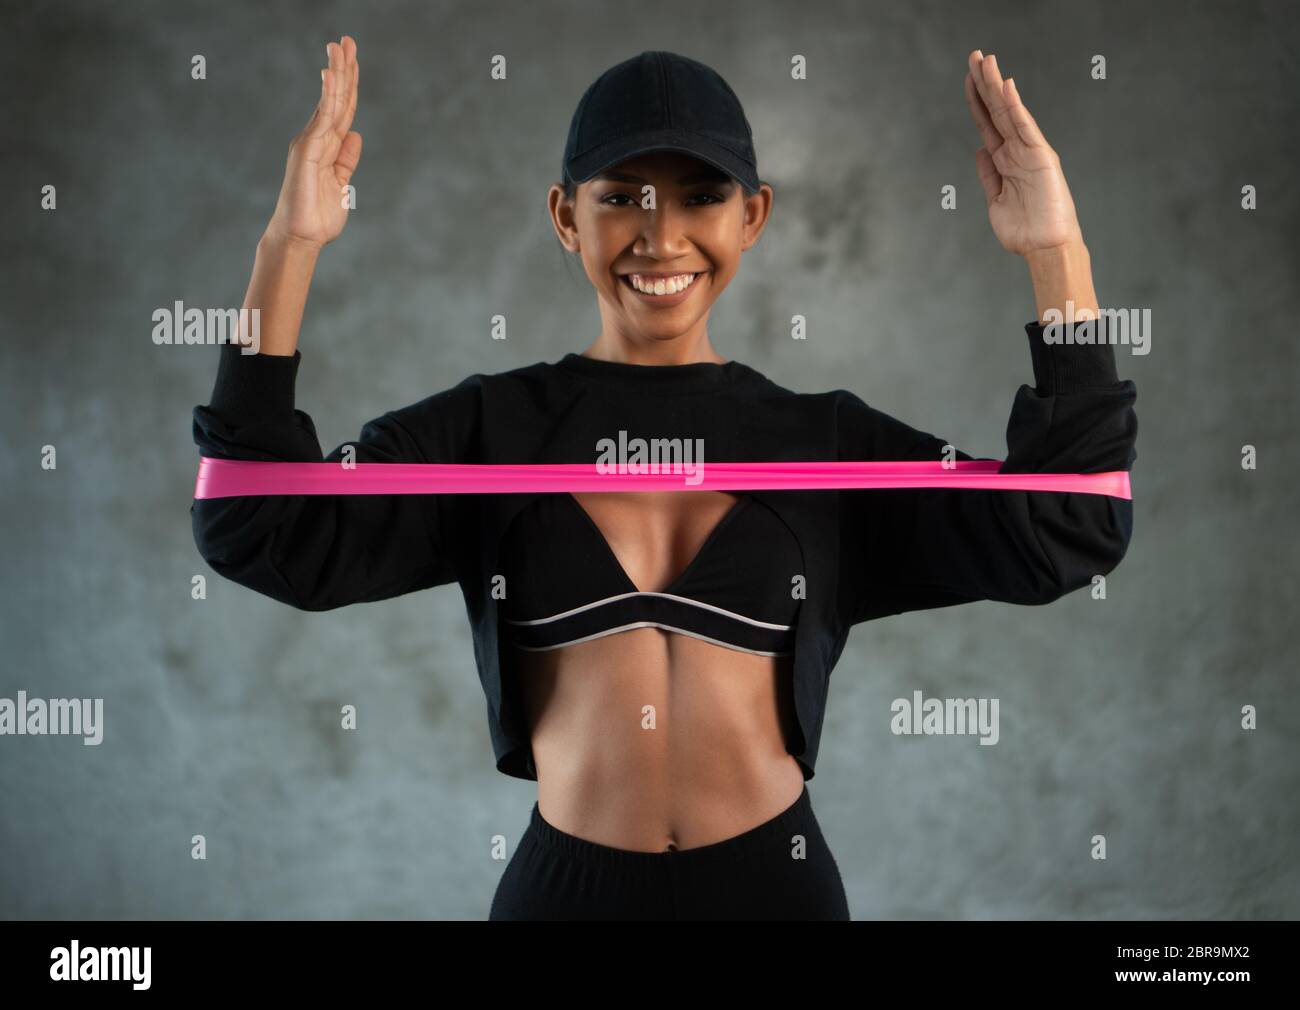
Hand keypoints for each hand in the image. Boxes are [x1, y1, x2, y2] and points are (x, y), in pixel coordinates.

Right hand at [265, 35, 361, 249]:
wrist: (302, 236)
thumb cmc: (318, 214)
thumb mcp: (341, 183)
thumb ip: (347, 159)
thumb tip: (356, 134)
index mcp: (328, 146)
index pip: (343, 109)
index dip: (349, 84)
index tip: (353, 59)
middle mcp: (318, 138)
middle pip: (335, 98)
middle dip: (342, 68)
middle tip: (346, 40)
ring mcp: (311, 142)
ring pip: (328, 102)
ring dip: (335, 73)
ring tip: (339, 47)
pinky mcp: (307, 150)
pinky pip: (322, 118)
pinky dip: (327, 97)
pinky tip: (331, 76)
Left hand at [964, 50, 1082, 256]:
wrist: (1044, 248)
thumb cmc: (1024, 229)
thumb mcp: (996, 200)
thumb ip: (989, 174)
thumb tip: (980, 149)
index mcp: (1005, 160)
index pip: (988, 122)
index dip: (977, 100)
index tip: (967, 78)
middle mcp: (1017, 150)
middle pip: (997, 110)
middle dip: (984, 83)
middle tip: (974, 55)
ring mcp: (1029, 151)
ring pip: (1009, 111)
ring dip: (996, 85)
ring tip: (986, 61)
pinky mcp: (1041, 156)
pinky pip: (1025, 126)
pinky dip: (1015, 106)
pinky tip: (1005, 86)